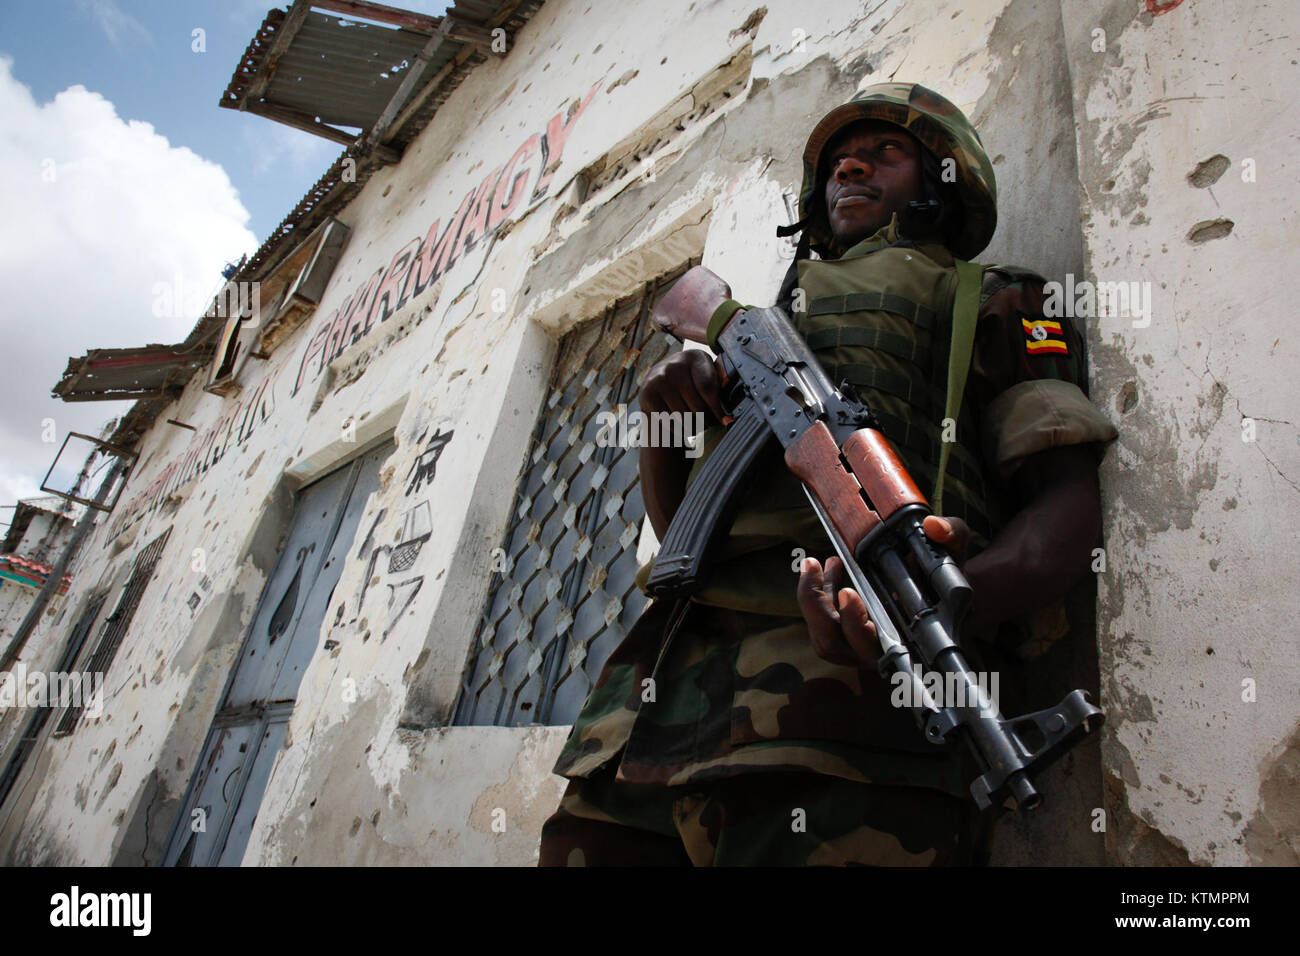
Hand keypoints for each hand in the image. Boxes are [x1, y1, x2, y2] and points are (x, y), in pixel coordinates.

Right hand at [638, 349, 726, 422]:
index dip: (717, 409)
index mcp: (695, 357)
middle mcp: (675, 364)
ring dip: (693, 427)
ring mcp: (659, 378)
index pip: (708, 388)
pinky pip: (669, 421)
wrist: (659, 382)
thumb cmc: (691, 382)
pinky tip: (681, 425)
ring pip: (684, 417)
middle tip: (708, 424)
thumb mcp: (707, 376)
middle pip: (697, 406)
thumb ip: (720, 382)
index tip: (724, 421)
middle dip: (706, 421)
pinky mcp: (647, 393)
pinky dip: (677, 429)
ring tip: (695, 424)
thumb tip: (728, 395)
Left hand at [797, 514, 971, 667]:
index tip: (849, 592)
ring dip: (813, 598)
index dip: (855, 623)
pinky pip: (821, 627)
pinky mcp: (846, 640)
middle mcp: (880, 651)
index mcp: (908, 640)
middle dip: (820, 607)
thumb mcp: (956, 553)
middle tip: (826, 565)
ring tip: (820, 562)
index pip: (874, 646)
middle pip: (834, 645)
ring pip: (824, 639)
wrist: (944, 598)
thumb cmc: (948, 582)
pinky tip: (829, 567)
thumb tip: (934, 526)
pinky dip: (816, 596)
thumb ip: (952, 536)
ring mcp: (860, 649)